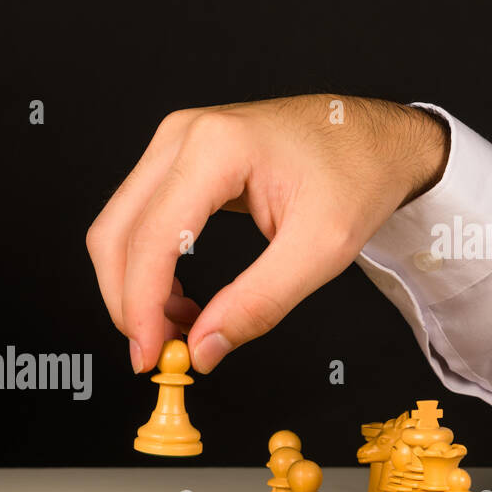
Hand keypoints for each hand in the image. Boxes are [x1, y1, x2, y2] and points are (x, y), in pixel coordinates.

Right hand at [85, 95, 449, 373]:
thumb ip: (259, 304)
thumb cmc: (358, 176)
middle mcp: (183, 136)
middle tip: (157, 352)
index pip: (153, 239)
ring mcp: (175, 144)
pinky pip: (138, 221)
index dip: (142, 306)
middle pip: (116, 232)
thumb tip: (203, 349)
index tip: (150, 356)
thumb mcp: (321, 250)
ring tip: (180, 327)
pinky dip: (147, 270)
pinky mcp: (176, 160)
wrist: (376, 138)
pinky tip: (181, 300)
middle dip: (127, 302)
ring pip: (118, 229)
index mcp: (217, 146)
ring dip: (135, 288)